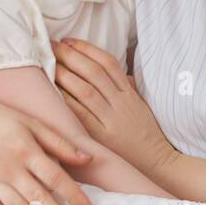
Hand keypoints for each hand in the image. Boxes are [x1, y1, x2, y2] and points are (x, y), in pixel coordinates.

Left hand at [52, 37, 177, 175]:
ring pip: (86, 90)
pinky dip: (66, 101)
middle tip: (50, 46)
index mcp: (129, 93)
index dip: (87, 49)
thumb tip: (108, 69)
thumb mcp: (139, 105)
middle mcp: (120, 103)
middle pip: (93, 73)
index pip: (108, 64)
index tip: (69, 41)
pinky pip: (81, 114)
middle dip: (70, 56)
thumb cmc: (145, 134)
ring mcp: (111, 120)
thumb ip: (125, 87)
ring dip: (64, 74)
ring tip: (48, 64)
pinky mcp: (102, 137)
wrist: (157, 163)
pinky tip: (52, 92)